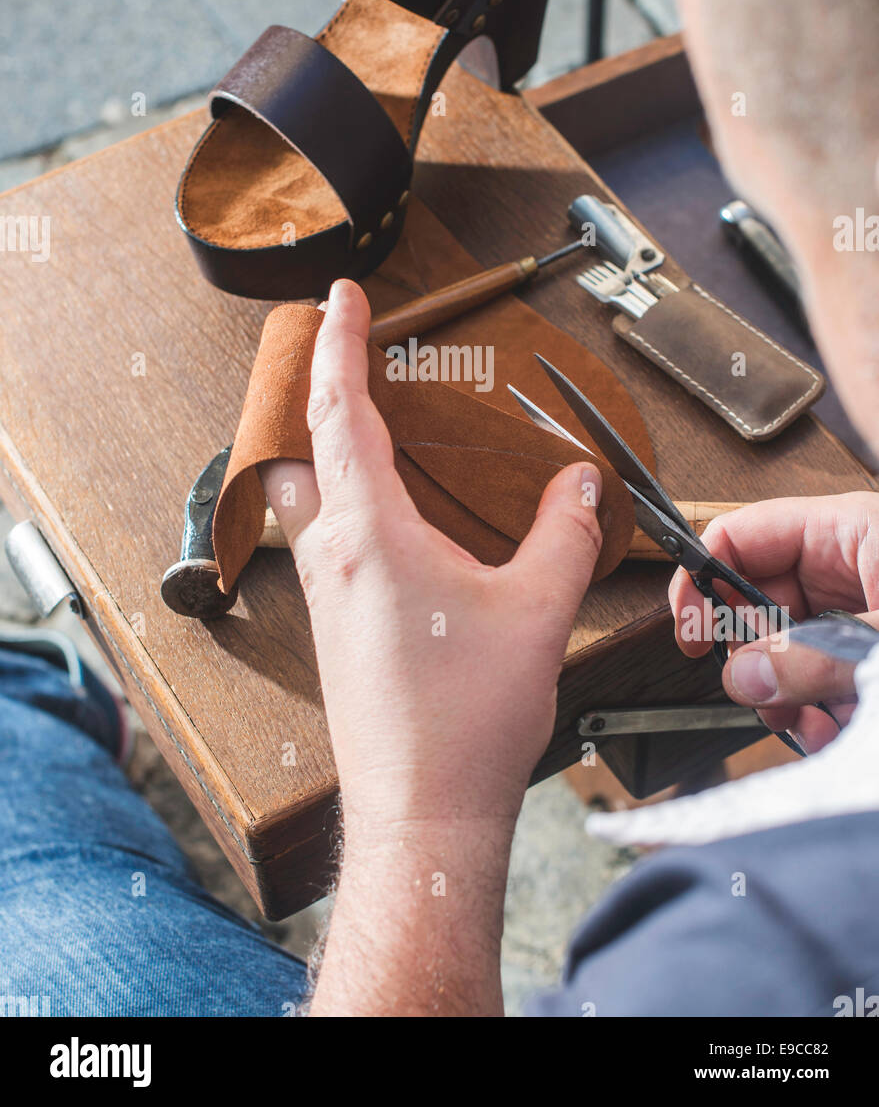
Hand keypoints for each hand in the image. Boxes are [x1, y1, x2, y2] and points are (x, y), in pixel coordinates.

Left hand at [261, 279, 603, 840]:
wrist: (422, 814)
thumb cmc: (464, 720)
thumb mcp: (536, 612)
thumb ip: (564, 535)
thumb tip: (579, 484)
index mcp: (370, 533)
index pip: (340, 410)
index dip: (338, 343)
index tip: (341, 296)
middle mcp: (333, 555)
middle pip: (305, 443)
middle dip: (318, 385)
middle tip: (343, 346)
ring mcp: (327, 594)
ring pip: (307, 493)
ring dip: (326, 445)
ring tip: (363, 417)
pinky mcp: (337, 626)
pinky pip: (327, 536)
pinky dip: (344, 497)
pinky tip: (388, 515)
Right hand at [669, 493, 878, 752]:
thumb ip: (816, 654)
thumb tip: (745, 676)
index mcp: (845, 532)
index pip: (742, 535)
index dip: (702, 577)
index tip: (689, 631)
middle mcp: (844, 569)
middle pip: (755, 601)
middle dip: (750, 658)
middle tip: (755, 692)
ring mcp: (855, 612)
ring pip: (784, 650)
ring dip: (783, 696)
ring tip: (801, 724)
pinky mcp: (865, 654)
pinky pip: (817, 679)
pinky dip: (816, 713)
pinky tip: (828, 730)